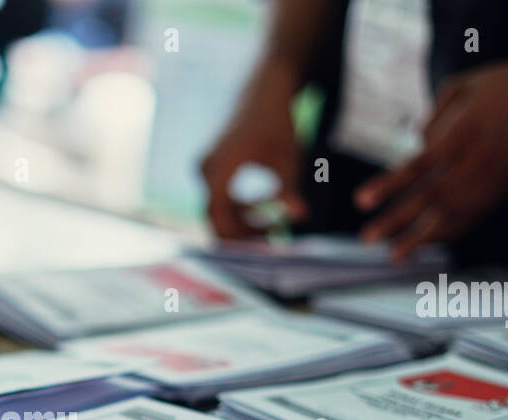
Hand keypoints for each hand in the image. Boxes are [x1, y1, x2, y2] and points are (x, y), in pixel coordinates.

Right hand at [200, 63, 308, 238]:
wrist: (267, 90)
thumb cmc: (278, 123)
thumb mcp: (288, 160)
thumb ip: (289, 192)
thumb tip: (302, 218)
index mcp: (219, 170)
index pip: (219, 219)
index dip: (242, 237)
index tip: (268, 241)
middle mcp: (206, 170)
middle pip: (216, 218)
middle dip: (244, 232)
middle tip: (274, 237)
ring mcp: (206, 168)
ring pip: (219, 210)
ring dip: (245, 220)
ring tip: (276, 221)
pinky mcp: (213, 166)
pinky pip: (222, 197)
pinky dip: (242, 206)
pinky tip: (268, 202)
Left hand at [356, 50, 507, 259]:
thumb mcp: (468, 85)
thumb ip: (436, 115)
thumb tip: (416, 144)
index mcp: (464, 133)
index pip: (417, 167)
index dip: (388, 186)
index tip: (361, 202)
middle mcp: (478, 161)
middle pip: (430, 198)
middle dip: (396, 221)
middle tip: (367, 239)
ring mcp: (494, 179)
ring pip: (453, 215)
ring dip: (421, 238)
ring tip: (394, 255)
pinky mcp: (506, 189)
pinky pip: (473, 216)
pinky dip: (449, 232)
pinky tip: (428, 243)